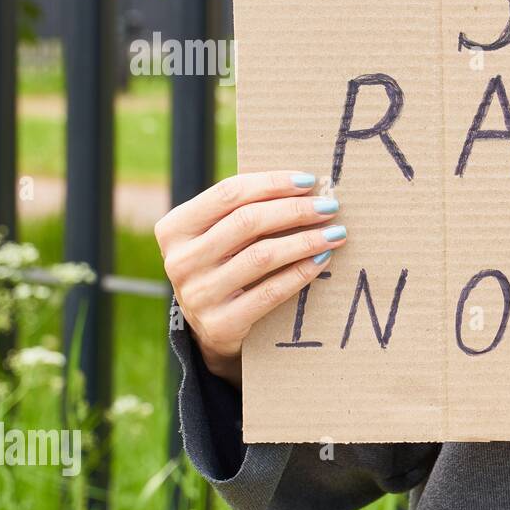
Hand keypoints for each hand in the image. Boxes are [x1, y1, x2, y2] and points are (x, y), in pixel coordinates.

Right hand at [154, 171, 347, 385]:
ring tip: (335, 233)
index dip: (272, 183)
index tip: (309, 181)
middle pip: (247, 222)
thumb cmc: (224, 266)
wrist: (211, 328)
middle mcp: (180, 261)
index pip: (228, 194)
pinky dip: (301, 272)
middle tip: (329, 206)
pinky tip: (322, 259)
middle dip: (295, 210)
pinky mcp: (221, 324)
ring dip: (305, 240)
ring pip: (262, 256)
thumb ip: (244, 211)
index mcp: (174, 228)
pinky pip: (271, 292)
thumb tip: (303, 186)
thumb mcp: (219, 237)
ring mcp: (198, 295)